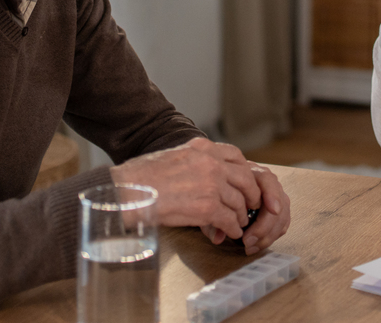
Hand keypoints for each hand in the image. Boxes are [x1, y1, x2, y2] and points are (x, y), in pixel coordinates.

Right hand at [110, 138, 260, 239]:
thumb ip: (194, 162)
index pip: (236, 155)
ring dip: (241, 215)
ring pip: (239, 202)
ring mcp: (211, 184)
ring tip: (239, 223)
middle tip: (252, 205)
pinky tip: (230, 233)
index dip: (245, 172)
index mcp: (202, 147)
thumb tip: (205, 176)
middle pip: (245, 178)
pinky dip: (232, 228)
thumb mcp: (173, 156)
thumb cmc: (142, 177)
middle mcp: (210, 163)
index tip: (246, 183)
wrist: (128, 191)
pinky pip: (229, 220)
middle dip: (251, 194)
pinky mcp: (207, 207)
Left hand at [200, 163, 290, 255]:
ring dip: (268, 235)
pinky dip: (271, 237)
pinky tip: (256, 245)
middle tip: (248, 240)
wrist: (216, 189)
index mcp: (250, 173)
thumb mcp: (208, 202)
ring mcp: (273, 196)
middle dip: (265, 225)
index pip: (268, 180)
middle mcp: (265, 184)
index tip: (273, 210)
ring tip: (249, 246)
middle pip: (279, 201)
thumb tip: (218, 238)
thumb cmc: (214, 192)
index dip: (273, 195)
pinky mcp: (276, 211)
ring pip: (282, 215)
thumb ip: (211, 219)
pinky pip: (282, 224)